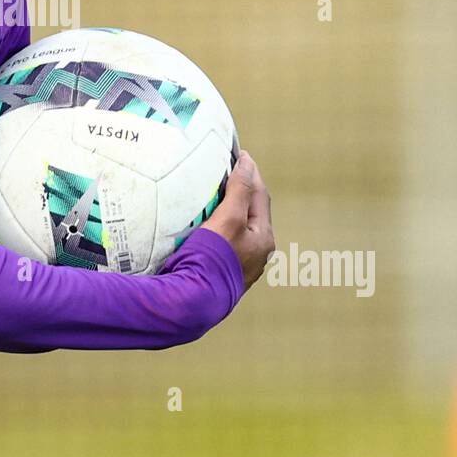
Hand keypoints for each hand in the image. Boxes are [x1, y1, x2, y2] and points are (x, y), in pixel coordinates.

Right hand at [203, 150, 274, 288]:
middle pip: (251, 212)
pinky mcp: (223, 272)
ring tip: (216, 193)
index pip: (260, 195)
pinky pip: (225, 241)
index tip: (240, 154)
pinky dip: (219, 226)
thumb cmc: (212, 257)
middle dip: (242, 190)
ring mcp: (241, 264)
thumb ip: (239, 190)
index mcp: (263, 238)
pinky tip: (206, 224)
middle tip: (228, 170)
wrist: (193, 301)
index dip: (251, 172)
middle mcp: (256, 252)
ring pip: (238, 228)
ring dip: (230, 209)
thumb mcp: (228, 218)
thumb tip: (247, 163)